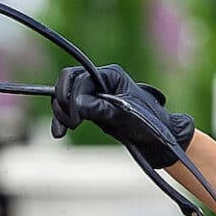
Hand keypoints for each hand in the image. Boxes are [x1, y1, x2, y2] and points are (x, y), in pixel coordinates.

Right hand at [50, 65, 194, 169]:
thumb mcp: (125, 115)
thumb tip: (77, 103)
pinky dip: (62, 119)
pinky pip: (69, 109)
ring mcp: (94, 95)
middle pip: (68, 82)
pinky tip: (59, 132)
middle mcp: (99, 81)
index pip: (80, 78)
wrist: (157, 140)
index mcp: (110, 75)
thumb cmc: (148, 123)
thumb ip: (102, 107)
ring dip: (61, 112)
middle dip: (64, 101)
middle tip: (71, 122)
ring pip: (65, 96)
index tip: (77, 119)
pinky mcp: (90, 109)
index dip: (74, 96)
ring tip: (64, 130)